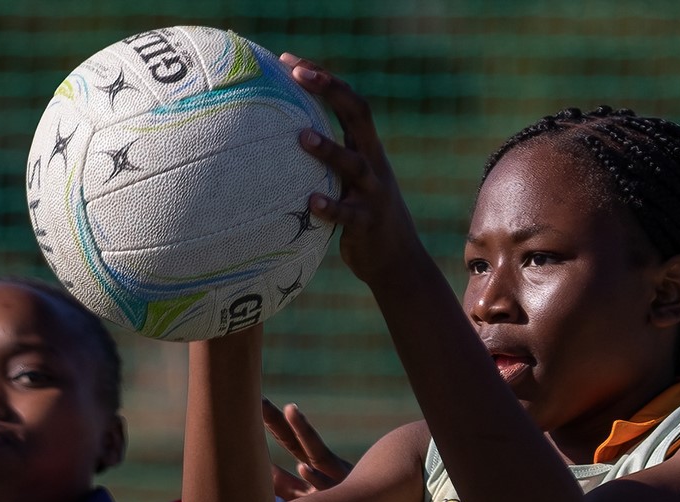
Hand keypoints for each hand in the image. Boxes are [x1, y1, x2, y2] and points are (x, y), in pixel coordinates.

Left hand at [264, 398, 352, 499]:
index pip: (287, 438)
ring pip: (316, 451)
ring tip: (290, 409)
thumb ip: (283, 484)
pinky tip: (304, 468)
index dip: (270, 421)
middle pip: (294, 438)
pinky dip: (316, 479)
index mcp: (312, 465)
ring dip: (302, 430)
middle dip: (275, 418)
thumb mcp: (305, 496)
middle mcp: (323, 467)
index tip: (251, 401)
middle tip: (257, 398)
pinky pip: (328, 486)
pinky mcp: (345, 495)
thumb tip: (259, 470)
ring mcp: (334, 479)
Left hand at [283, 53, 428, 286]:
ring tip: (302, 136)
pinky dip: (331, 207)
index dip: (325, 78)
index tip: (290, 61)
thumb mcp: (349, 183)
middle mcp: (374, 163)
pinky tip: (311, 202)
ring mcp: (373, 193)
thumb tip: (281, 142)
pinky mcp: (368, 224)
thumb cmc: (362, 217)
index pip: (349, 102)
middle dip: (332, 90)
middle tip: (299, 73)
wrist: (398, 262)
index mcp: (367, 149)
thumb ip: (327, 161)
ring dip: (328, 149)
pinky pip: (349, 215)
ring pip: (354, 164)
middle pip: (359, 116)